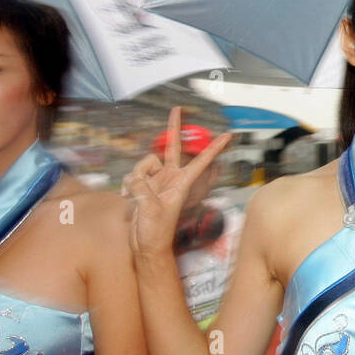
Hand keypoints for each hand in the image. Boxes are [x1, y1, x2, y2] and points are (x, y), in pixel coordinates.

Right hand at [121, 107, 231, 257]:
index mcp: (182, 183)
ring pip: (144, 164)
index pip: (201, 161)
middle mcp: (171, 178)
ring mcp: (157, 181)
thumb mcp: (150, 210)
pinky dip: (127, 184)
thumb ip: (141, 189)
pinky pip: (132, 175)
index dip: (214, 148)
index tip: (227, 136)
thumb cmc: (155, 233)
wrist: (145, 245)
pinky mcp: (143, 185)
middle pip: (172, 148)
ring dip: (135, 177)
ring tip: (134, 195)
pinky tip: (127, 197)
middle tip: (177, 109)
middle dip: (173, 128)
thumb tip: (134, 178)